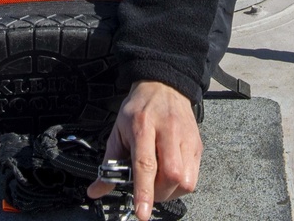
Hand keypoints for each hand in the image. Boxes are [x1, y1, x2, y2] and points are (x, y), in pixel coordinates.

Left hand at [86, 81, 201, 220]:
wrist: (162, 85)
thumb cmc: (138, 109)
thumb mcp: (118, 130)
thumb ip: (109, 164)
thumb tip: (95, 190)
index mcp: (142, 126)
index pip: (145, 164)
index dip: (144, 191)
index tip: (142, 212)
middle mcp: (167, 131)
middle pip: (170, 175)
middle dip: (158, 193)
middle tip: (147, 193)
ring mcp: (186, 138)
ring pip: (186, 180)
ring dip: (171, 192)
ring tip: (158, 185)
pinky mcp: (197, 145)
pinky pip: (194, 177)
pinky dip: (181, 185)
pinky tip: (169, 177)